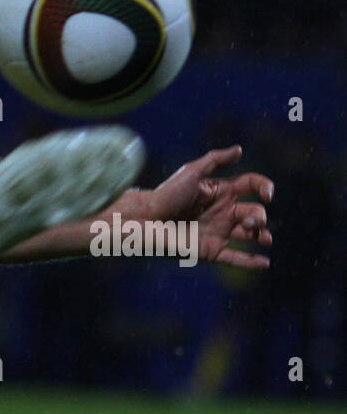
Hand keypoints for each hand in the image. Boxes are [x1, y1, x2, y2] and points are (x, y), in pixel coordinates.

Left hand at [147, 144, 273, 270]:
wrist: (146, 219)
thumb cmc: (166, 194)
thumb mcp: (192, 172)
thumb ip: (216, 160)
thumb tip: (240, 149)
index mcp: (222, 192)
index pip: (252, 186)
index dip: (264, 187)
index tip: (267, 194)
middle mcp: (223, 212)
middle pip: (254, 212)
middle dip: (259, 216)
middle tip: (252, 220)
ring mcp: (218, 232)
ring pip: (250, 234)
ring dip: (262, 236)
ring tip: (265, 238)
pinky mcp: (210, 250)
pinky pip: (234, 258)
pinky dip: (250, 262)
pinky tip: (265, 263)